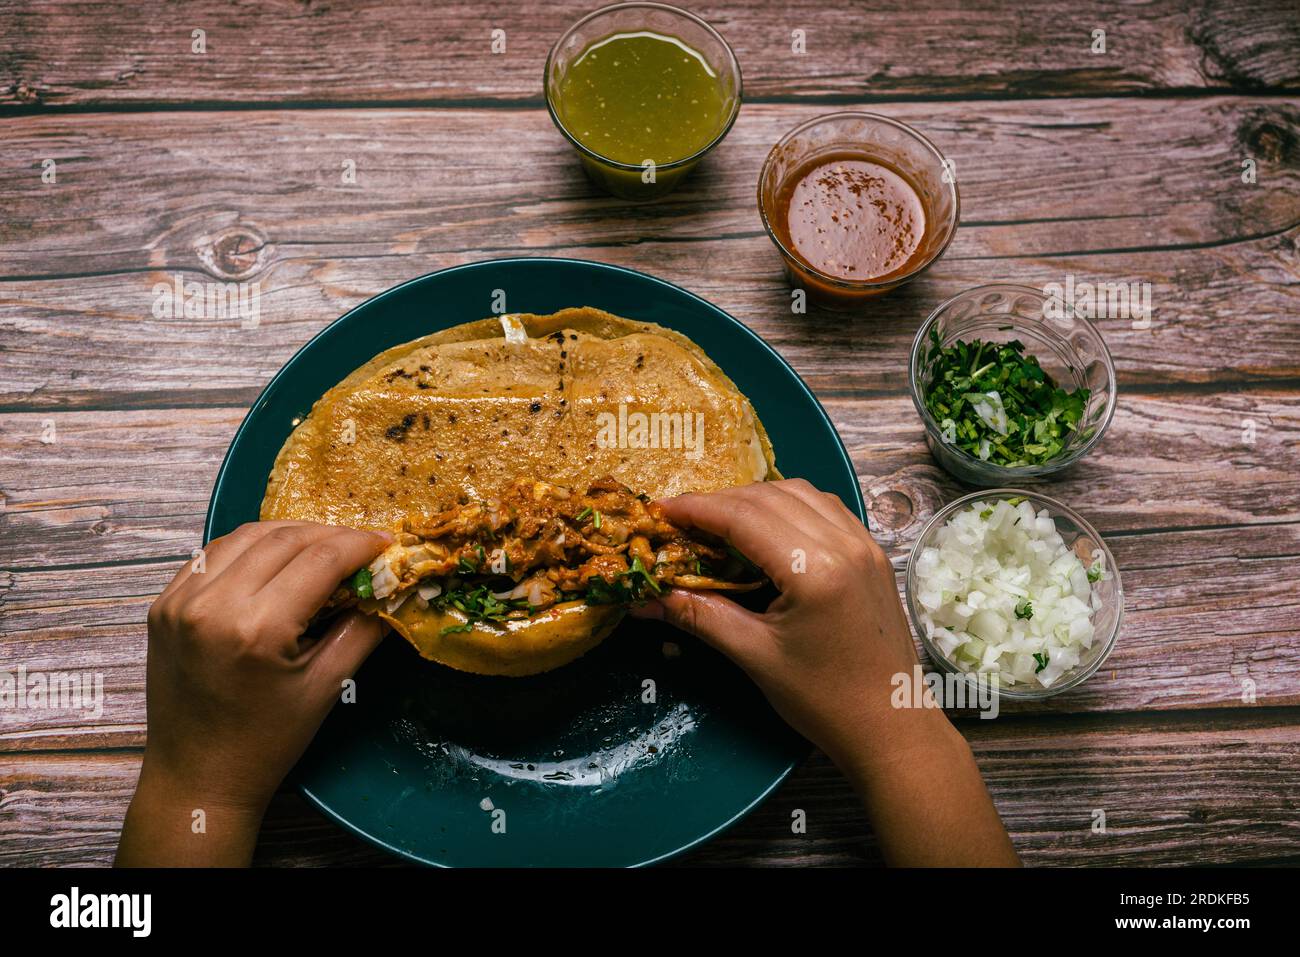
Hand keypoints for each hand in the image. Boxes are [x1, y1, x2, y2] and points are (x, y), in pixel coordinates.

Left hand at [116, 521, 391, 865]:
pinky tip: (275, 561)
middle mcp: (212, 604)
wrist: (197, 777)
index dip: (360, 544)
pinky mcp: (164, 604)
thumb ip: (363, 629)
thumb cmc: (267, 741)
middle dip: (331, 535)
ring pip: (247, 536)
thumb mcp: (326, 686)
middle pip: (285, 538)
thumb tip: (391, 586)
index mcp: (256, 628)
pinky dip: (250, 548)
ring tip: (322, 549)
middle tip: (361, 547)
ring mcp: (180, 601)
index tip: (387, 544)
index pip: (320, 559)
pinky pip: (213, 554)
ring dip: (290, 534)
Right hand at [632, 479, 1017, 865]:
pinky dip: (790, 506)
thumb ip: (699, 616)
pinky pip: (826, 508)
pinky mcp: (873, 553)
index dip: (698, 508)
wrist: (891, 726)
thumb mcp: (754, 656)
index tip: (662, 511)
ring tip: (721, 520)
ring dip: (756, 498)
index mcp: (814, 569)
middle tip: (683, 519)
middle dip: (721, 501)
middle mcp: (844, 543)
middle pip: (769, 496)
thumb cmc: (823, 699)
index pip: (744, 517)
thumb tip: (644, 599)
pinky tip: (768, 528)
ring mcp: (864, 544)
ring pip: (801, 493)